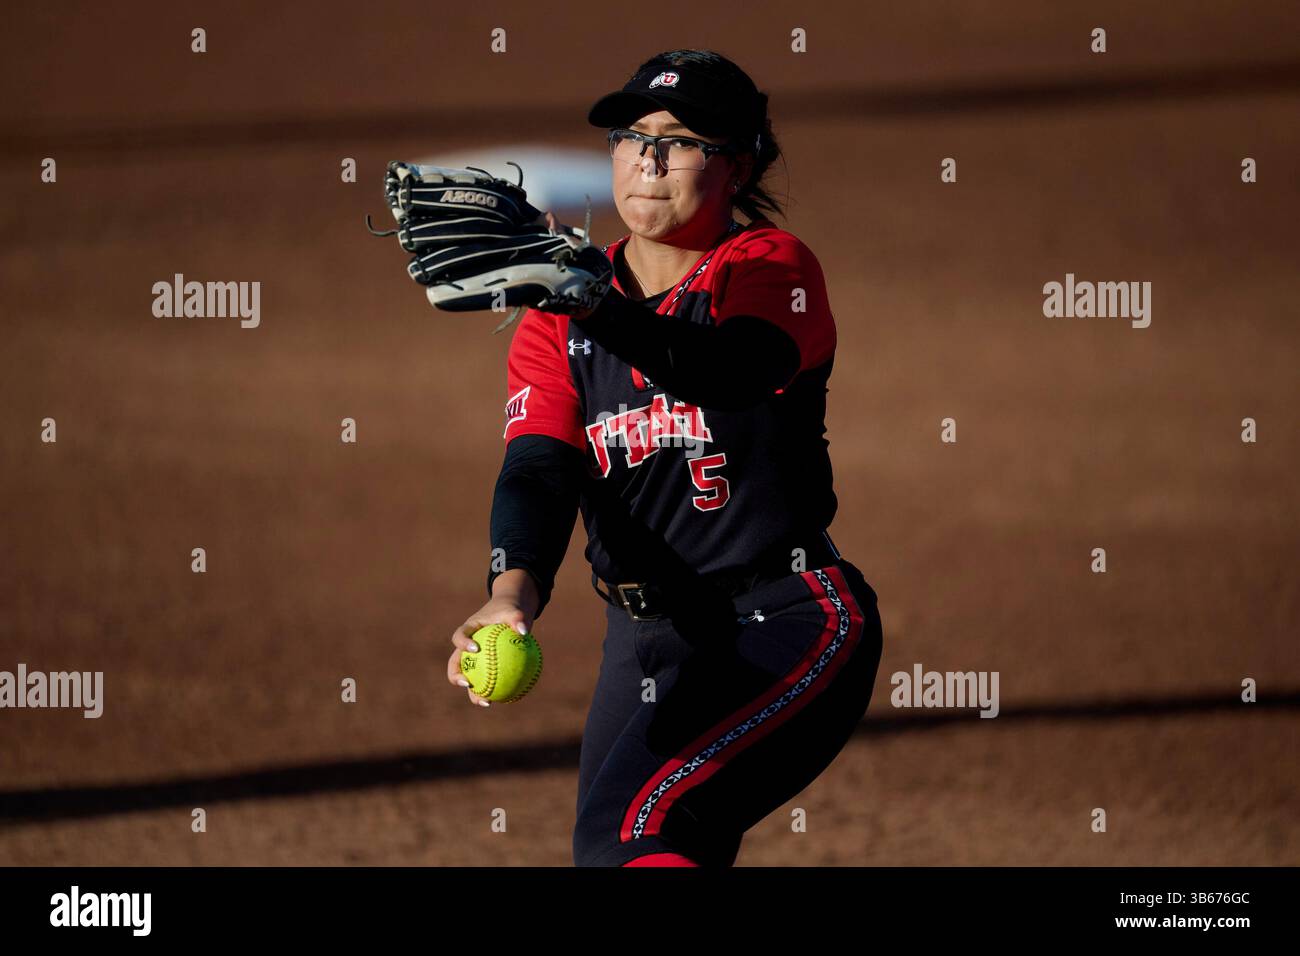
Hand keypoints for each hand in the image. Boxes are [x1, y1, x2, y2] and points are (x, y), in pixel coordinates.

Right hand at [445, 570, 539, 707]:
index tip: (475, 650)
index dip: (462, 644)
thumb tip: (523, 631)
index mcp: (468, 630)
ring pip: (470, 678)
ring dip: (474, 692)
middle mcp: (467, 646)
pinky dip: (496, 689)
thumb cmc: (510, 610)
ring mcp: (474, 658)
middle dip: (457, 676)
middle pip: (455, 664)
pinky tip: (508, 700)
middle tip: (468, 684)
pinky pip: (489, 680)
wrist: (512, 613)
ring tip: (487, 702)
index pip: (459, 636)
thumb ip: (518, 619)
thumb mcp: (515, 610)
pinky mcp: (485, 667)